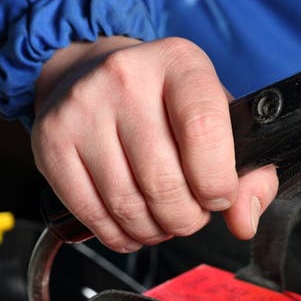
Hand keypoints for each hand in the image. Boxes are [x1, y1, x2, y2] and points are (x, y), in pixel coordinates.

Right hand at [31, 36, 278, 251]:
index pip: (204, 130)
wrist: (90, 74)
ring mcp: (82, 109)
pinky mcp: (52, 142)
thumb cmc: (165, 105)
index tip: (217, 198)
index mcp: (180, 64)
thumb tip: (243, 221)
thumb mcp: (218, 119)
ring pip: (128, 207)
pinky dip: (121, 235)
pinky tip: (132, 223)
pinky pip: (94, 216)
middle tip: (188, 213)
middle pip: (164, 183)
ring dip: (154, 230)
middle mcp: (126, 78)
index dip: (216, 183)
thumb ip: (248, 173)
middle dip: (185, 218)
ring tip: (161, 218)